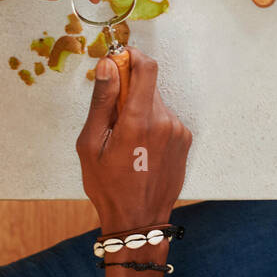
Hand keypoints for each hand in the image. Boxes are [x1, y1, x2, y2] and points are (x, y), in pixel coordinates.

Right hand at [76, 49, 190, 234]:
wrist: (138, 219)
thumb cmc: (109, 185)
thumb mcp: (91, 143)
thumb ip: (102, 101)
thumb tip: (107, 66)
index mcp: (139, 120)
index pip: (147, 68)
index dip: (132, 57)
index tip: (118, 59)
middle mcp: (165, 121)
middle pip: (149, 85)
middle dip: (129, 90)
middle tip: (111, 116)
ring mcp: (178, 130)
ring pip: (156, 103)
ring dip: (139, 110)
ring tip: (125, 140)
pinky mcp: (185, 139)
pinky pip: (165, 119)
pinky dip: (151, 124)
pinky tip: (140, 148)